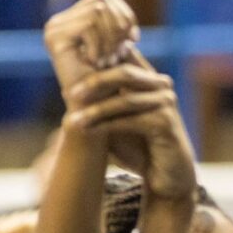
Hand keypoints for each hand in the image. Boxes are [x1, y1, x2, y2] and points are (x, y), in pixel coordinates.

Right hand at [44, 0, 139, 93]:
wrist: (95, 116)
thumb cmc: (110, 85)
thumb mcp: (116, 44)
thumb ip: (110, 14)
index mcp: (73, 19)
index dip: (126, 16)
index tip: (133, 40)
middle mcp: (58, 21)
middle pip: (103, 0)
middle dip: (121, 26)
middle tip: (121, 53)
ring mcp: (54, 29)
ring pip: (99, 10)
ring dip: (113, 37)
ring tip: (110, 60)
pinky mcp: (54, 38)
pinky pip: (91, 24)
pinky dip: (103, 45)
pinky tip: (99, 64)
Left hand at [63, 64, 196, 198]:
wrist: (164, 177)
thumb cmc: (138, 147)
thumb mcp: (115, 121)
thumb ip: (100, 103)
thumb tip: (66, 90)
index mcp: (149, 78)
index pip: (124, 55)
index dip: (99, 57)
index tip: (70, 69)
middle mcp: (161, 86)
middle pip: (125, 72)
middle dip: (94, 82)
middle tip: (69, 94)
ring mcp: (166, 103)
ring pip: (125, 100)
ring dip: (96, 110)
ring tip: (72, 121)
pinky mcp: (166, 124)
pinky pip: (131, 121)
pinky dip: (106, 126)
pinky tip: (88, 132)